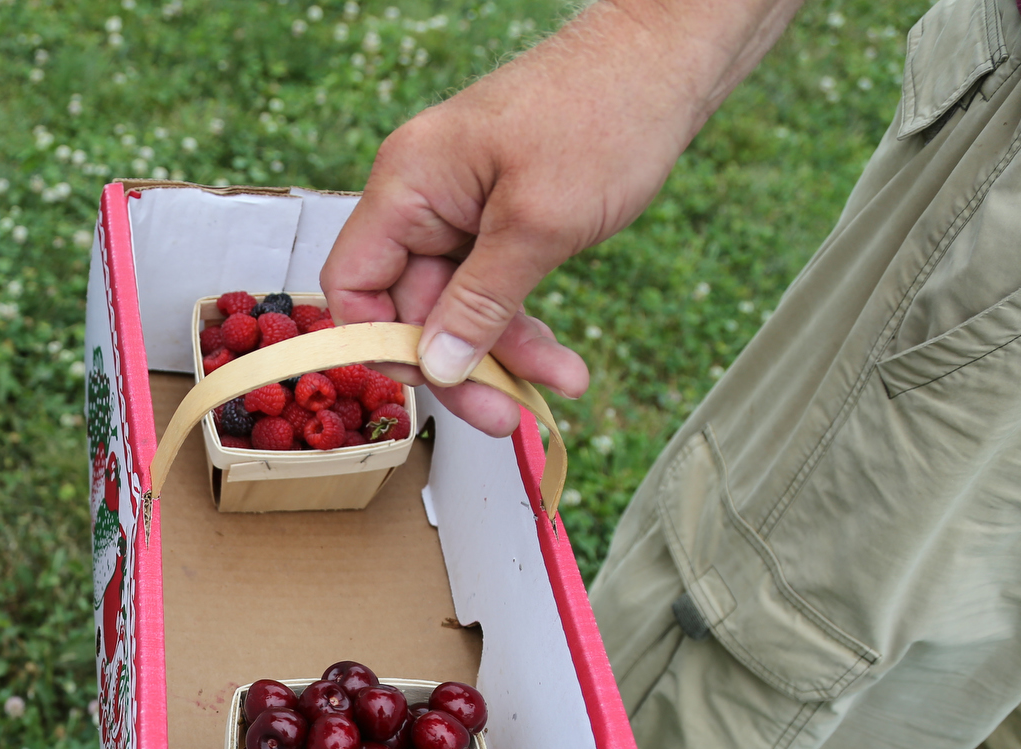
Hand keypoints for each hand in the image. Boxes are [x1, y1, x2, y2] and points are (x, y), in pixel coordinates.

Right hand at [323, 0, 801, 434]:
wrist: (666, 61)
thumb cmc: (603, 113)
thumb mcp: (539, 223)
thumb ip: (480, 301)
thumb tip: (436, 367)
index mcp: (408, 184)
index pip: (354, 284)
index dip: (384, 344)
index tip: (436, 384)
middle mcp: (422, 196)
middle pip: (411, 308)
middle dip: (463, 363)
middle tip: (506, 416)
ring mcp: (460, 207)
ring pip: (458, 307)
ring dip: (504, 353)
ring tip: (560, 384)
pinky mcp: (497, 217)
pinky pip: (491, 288)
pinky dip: (521, 324)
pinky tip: (559, 358)